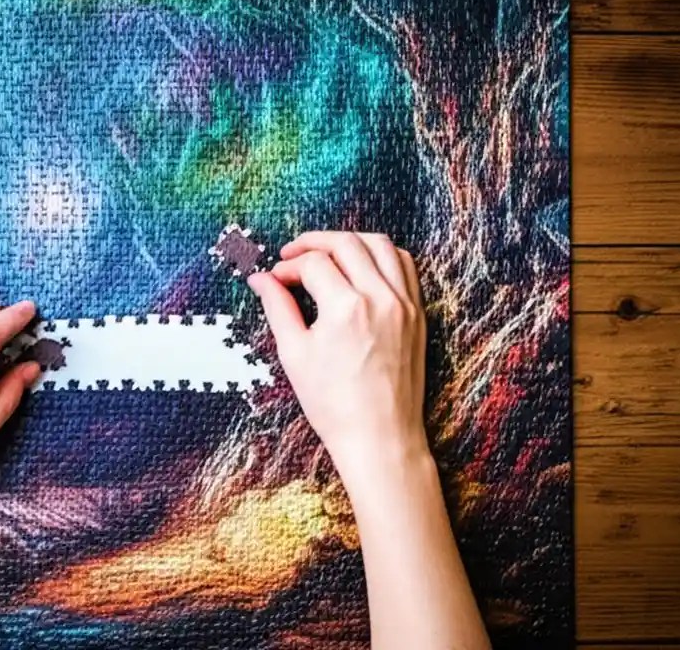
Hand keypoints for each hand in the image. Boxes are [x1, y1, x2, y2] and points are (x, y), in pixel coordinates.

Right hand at [246, 231, 427, 483]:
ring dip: (350, 241)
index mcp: (346, 308)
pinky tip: (361, 267)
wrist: (380, 437)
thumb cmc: (334, 404)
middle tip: (292, 254)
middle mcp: (380, 298)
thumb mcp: (294, 354)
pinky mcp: (418, 314)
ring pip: (381, 245)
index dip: (287, 267)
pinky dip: (381, 256)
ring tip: (327, 253)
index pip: (313, 264)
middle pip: (346, 243)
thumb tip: (261, 279)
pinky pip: (404, 266)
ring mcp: (404, 304)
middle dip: (314, 242)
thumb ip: (278, 308)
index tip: (275, 279)